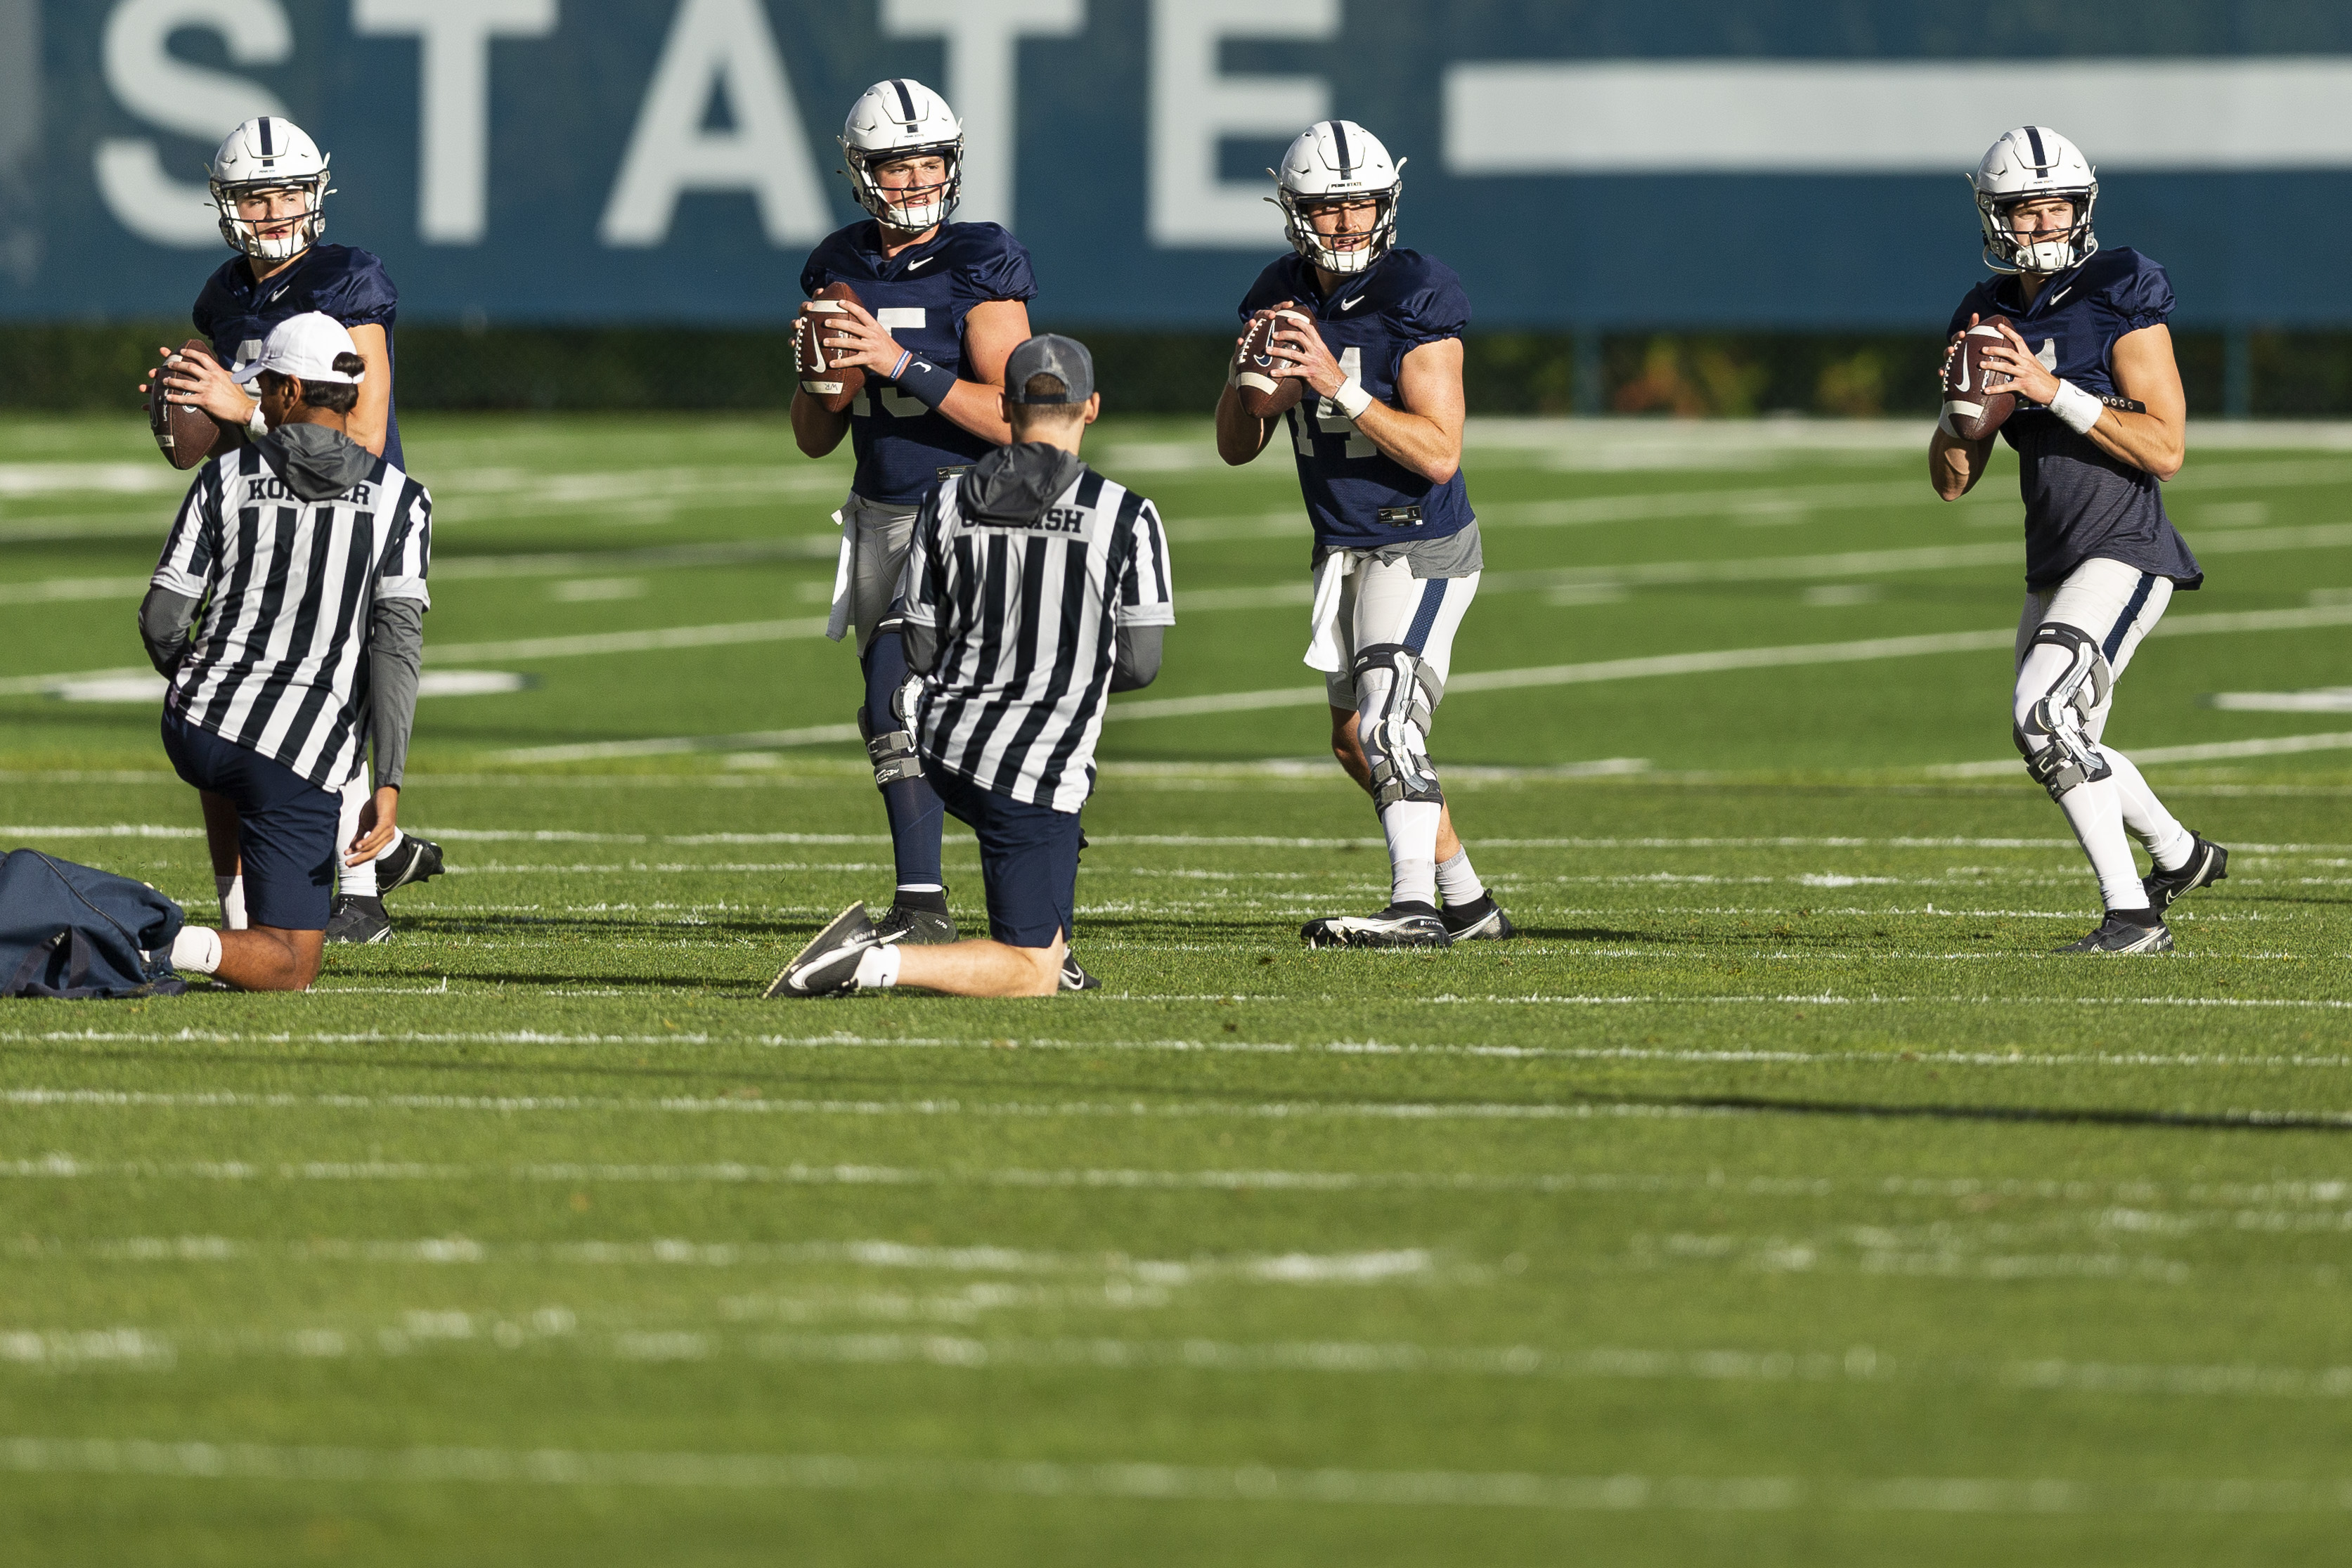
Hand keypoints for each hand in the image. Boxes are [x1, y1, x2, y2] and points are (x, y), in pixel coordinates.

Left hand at [140, 343, 255, 425]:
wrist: (243, 409)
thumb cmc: (239, 395)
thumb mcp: (232, 379)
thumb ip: (223, 373)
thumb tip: (220, 369)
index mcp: (217, 371)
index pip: (201, 357)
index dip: (189, 353)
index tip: (181, 351)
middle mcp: (210, 378)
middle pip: (189, 367)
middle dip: (175, 364)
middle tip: (167, 364)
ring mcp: (207, 389)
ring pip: (184, 382)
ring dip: (171, 381)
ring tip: (164, 381)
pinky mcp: (204, 401)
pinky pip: (186, 398)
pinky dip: (175, 398)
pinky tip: (168, 398)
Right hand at [346, 785, 399, 865]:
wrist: (383, 794)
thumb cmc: (375, 809)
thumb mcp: (364, 824)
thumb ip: (359, 836)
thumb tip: (351, 848)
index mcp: (383, 839)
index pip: (371, 853)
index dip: (360, 859)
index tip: (348, 863)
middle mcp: (388, 838)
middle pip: (373, 853)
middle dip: (359, 859)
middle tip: (347, 864)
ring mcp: (388, 831)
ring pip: (373, 846)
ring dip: (360, 851)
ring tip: (348, 854)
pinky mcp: (385, 823)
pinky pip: (375, 835)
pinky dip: (366, 841)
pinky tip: (357, 846)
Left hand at [811, 300, 904, 375]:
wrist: (900, 363)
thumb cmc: (888, 349)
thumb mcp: (880, 335)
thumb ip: (868, 330)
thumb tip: (852, 327)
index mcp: (875, 327)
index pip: (862, 313)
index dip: (850, 306)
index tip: (839, 302)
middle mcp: (872, 335)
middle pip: (852, 326)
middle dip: (837, 323)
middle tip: (826, 322)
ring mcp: (870, 347)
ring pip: (850, 343)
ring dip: (835, 342)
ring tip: (824, 342)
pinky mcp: (869, 359)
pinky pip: (852, 360)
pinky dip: (841, 362)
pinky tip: (832, 363)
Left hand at [1269, 312, 1345, 398]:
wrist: (1338, 384)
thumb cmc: (1330, 370)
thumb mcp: (1325, 355)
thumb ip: (1316, 347)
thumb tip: (1307, 341)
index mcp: (1320, 345)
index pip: (1309, 329)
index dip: (1298, 322)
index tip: (1288, 319)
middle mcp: (1316, 351)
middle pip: (1298, 337)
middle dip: (1284, 334)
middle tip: (1273, 335)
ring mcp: (1312, 362)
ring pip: (1292, 353)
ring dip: (1277, 351)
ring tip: (1267, 350)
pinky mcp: (1308, 373)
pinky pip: (1292, 371)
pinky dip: (1281, 372)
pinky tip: (1272, 373)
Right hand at [1937, 314, 1976, 388]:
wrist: (1973, 374)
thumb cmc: (1975, 355)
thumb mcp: (1977, 342)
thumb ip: (1976, 330)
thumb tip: (1975, 314)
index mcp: (1960, 347)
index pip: (1957, 340)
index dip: (1958, 337)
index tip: (1963, 334)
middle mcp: (1953, 355)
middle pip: (1949, 351)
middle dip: (1949, 349)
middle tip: (1952, 348)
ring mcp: (1950, 365)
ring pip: (1945, 361)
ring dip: (1945, 361)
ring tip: (1948, 362)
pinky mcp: (1949, 375)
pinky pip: (1943, 374)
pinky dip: (1941, 373)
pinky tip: (1941, 373)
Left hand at [1981, 320, 2060, 405]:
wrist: (2054, 390)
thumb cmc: (2041, 378)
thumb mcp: (2033, 365)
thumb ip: (2022, 360)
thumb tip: (2011, 357)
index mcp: (2028, 357)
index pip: (2018, 340)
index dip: (2009, 332)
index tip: (1999, 326)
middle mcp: (2026, 363)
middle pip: (2009, 352)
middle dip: (1995, 349)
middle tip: (1983, 348)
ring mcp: (2025, 373)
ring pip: (2006, 367)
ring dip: (1992, 365)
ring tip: (1981, 364)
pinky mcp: (2023, 385)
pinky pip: (2007, 386)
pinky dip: (1995, 388)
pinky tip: (1985, 390)